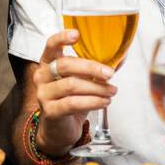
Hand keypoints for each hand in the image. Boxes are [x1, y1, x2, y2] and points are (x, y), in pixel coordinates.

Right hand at [30, 29, 116, 156]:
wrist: (59, 130)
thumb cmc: (72, 99)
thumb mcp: (82, 80)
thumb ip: (96, 68)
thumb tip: (122, 55)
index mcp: (48, 63)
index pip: (51, 45)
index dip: (62, 38)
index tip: (77, 34)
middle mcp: (42, 76)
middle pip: (65, 65)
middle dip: (91, 68)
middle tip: (110, 73)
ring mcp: (44, 94)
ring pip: (71, 85)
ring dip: (96, 88)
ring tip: (112, 91)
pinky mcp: (50, 111)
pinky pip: (72, 103)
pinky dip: (92, 102)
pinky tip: (104, 102)